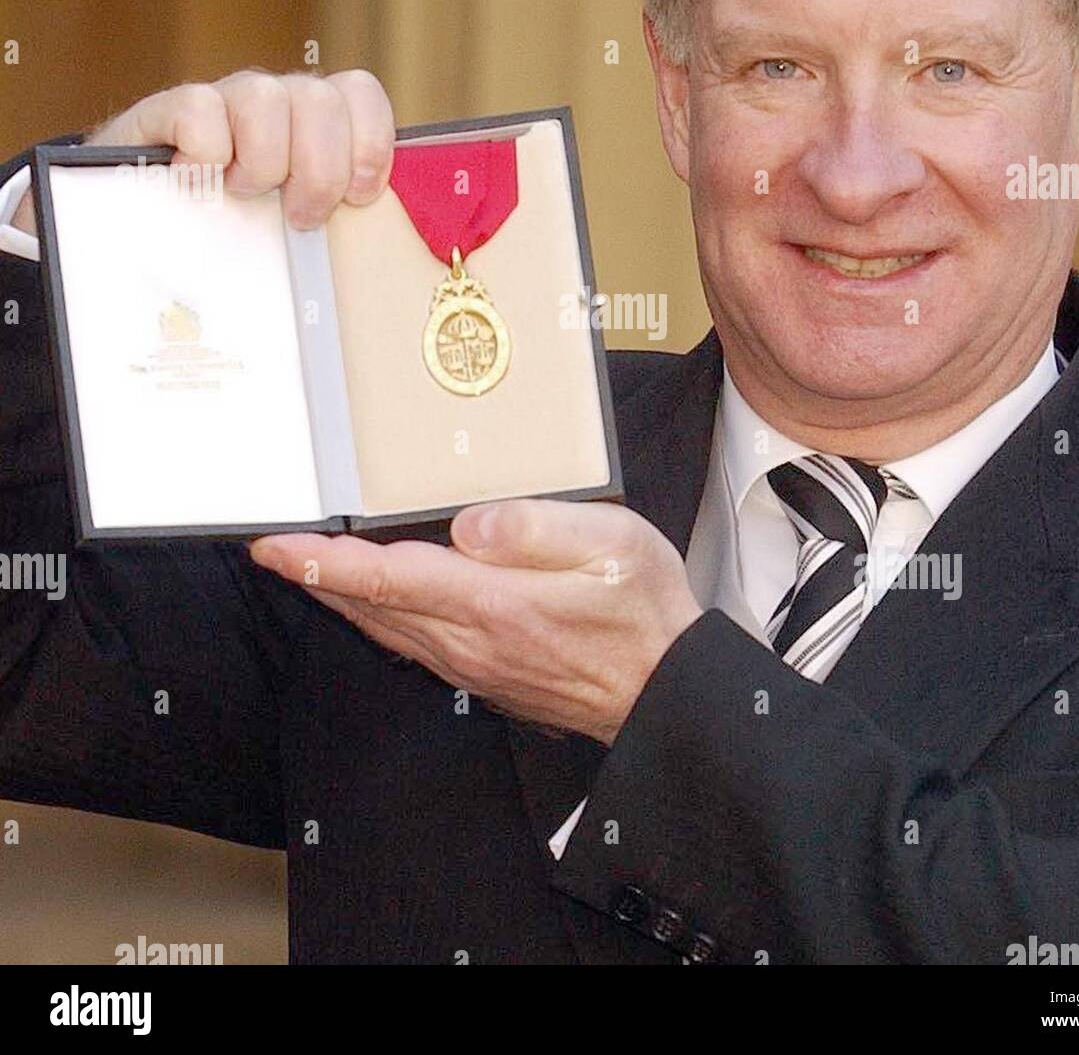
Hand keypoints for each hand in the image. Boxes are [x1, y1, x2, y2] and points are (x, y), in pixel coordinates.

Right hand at [11, 68, 395, 233]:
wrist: (144, 243)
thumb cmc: (239, 244)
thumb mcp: (299, 236)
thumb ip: (340, 232)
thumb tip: (387, 280)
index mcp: (314, 124)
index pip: (358, 92)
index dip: (369, 141)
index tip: (358, 196)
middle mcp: (273, 103)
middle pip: (320, 98)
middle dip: (320, 169)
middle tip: (301, 217)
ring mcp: (221, 103)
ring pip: (263, 95)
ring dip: (263, 159)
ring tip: (243, 196)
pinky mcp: (167, 112)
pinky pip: (200, 107)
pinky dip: (205, 150)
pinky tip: (198, 180)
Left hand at [250, 499, 702, 745]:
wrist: (666, 694)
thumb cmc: (644, 614)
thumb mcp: (612, 546)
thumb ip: (535, 528)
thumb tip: (468, 524)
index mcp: (493, 604)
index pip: (387, 578)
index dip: (324, 562)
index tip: (276, 546)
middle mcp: (471, 642)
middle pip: (372, 607)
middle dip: (316, 576)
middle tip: (272, 547)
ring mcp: (474, 665)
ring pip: (387, 629)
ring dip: (341, 599)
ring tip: (307, 568)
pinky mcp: (484, 675)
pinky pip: (413, 644)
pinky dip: (378, 619)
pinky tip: (372, 605)